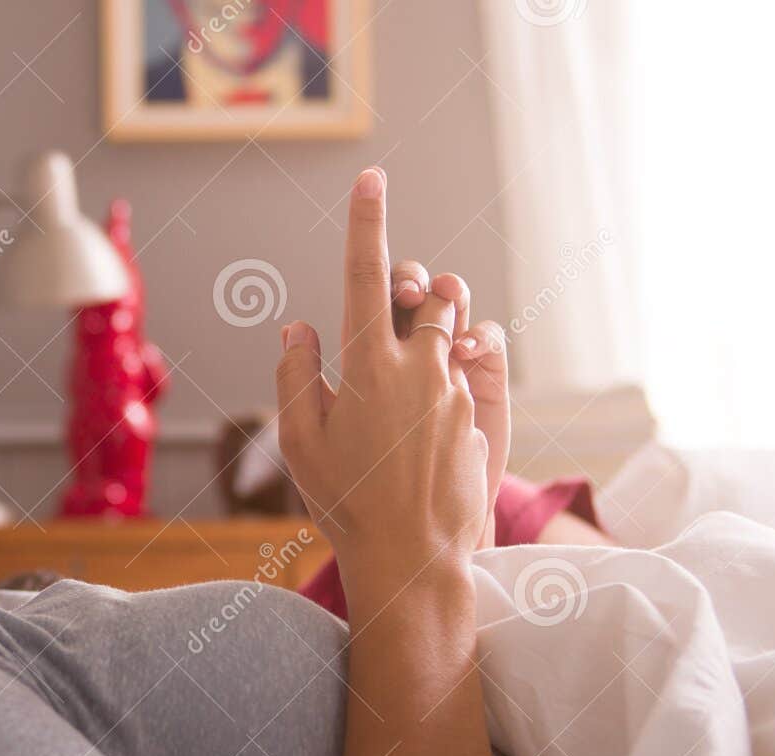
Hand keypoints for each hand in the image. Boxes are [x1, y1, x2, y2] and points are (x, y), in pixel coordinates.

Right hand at [275, 167, 488, 583]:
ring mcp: (454, 392)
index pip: (367, 274)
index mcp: (368, 365)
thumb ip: (297, 373)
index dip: (368, 221)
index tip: (371, 178)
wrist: (414, 559)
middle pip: (427, 294)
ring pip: (453, 332)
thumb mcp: (300, 441)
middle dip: (411, 287)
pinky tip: (416, 434)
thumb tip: (300, 326)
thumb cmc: (346, 502)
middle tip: (392, 310)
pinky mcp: (477, 418)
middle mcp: (420, 368)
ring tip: (402, 375)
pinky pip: (463, 378)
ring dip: (431, 333)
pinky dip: (440, 386)